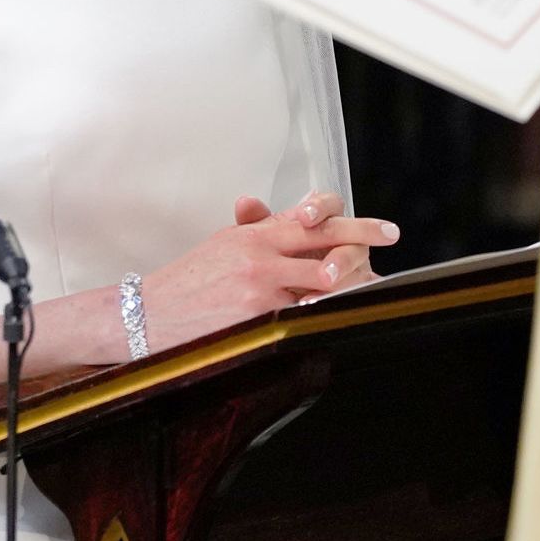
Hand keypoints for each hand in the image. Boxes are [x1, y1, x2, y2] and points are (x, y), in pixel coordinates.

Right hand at [138, 192, 398, 348]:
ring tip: (370, 285)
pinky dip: (321, 317)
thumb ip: (262, 234)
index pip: (311, 221)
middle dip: (363, 240)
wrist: (147, 313)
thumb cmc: (188, 282)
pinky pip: (299, 317)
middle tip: (392, 237)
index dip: (349, 221)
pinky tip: (339, 320)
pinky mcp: (254, 316)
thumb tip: (298, 224)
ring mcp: (259, 286)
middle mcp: (260, 254)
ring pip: (320, 283)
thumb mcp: (224, 245)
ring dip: (347, 286)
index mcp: (254, 234)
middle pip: (324, 242)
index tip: (381, 227)